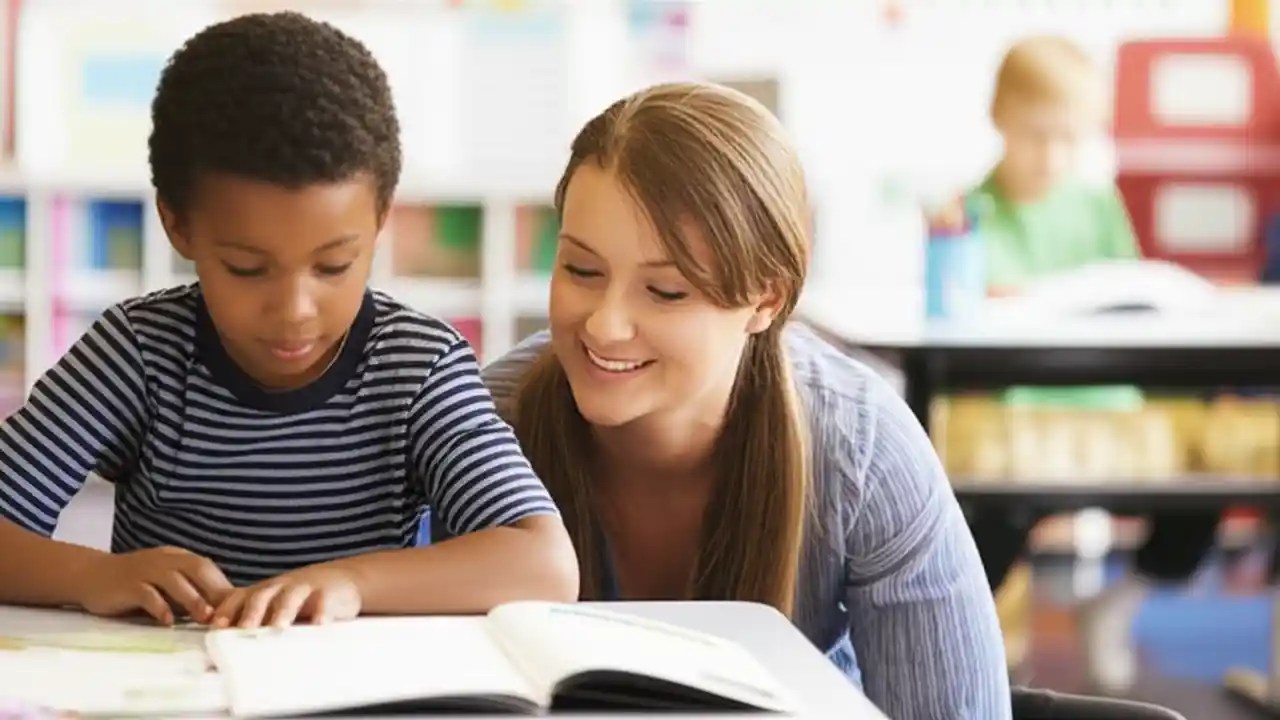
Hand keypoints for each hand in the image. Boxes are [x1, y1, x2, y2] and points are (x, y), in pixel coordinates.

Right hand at [76, 546, 232, 625]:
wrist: (91, 575)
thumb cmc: (135, 584)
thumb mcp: (165, 585)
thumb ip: (188, 594)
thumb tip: (219, 613)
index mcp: (178, 558)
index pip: (208, 569)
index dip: (224, 587)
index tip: (239, 608)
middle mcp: (165, 560)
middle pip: (197, 569)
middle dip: (214, 590)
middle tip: (227, 614)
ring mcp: (146, 570)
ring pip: (174, 579)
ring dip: (192, 598)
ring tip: (206, 617)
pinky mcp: (128, 584)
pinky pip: (146, 593)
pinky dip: (159, 606)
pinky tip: (167, 621)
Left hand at [210, 564, 361, 628]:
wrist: (344, 579)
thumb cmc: (303, 600)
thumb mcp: (277, 604)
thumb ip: (257, 622)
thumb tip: (226, 654)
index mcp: (263, 592)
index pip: (238, 598)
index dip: (226, 611)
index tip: (217, 627)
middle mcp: (279, 588)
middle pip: (261, 596)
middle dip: (251, 613)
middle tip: (244, 630)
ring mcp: (304, 588)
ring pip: (290, 597)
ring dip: (283, 612)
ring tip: (279, 628)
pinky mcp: (327, 592)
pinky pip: (323, 602)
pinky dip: (321, 612)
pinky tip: (319, 624)